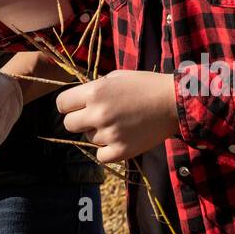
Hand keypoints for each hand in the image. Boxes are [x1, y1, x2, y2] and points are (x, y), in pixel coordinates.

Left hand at [56, 71, 179, 163]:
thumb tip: (78, 99)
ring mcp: (110, 134)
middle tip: (94, 118)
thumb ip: (94, 88)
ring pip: (88, 139)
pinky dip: (107, 150)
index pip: (61, 104)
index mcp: (94, 92)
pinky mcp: (122, 151)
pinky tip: (119, 139)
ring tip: (117, 124)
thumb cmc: (145, 85)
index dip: (68, 105)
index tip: (76, 107)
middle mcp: (98, 113)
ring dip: (98, 133)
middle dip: (79, 120)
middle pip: (69, 124)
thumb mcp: (115, 77)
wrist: (173, 102)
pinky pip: (101, 156)